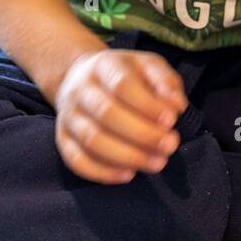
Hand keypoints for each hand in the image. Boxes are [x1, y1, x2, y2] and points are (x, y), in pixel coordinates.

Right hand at [54, 49, 188, 183]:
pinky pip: (77, 160)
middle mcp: (80, 89)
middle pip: (106, 114)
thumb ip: (166, 82)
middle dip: (142, 134)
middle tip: (170, 146)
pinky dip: (102, 172)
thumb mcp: (149, 66)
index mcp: (103, 65)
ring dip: (127, 156)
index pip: (122, 84)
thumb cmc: (125, 75)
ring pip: (92, 140)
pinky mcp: (63, 139)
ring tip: (157, 163)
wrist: (83, 78)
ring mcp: (68, 115)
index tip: (171, 120)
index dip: (147, 105)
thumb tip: (176, 105)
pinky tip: (128, 174)